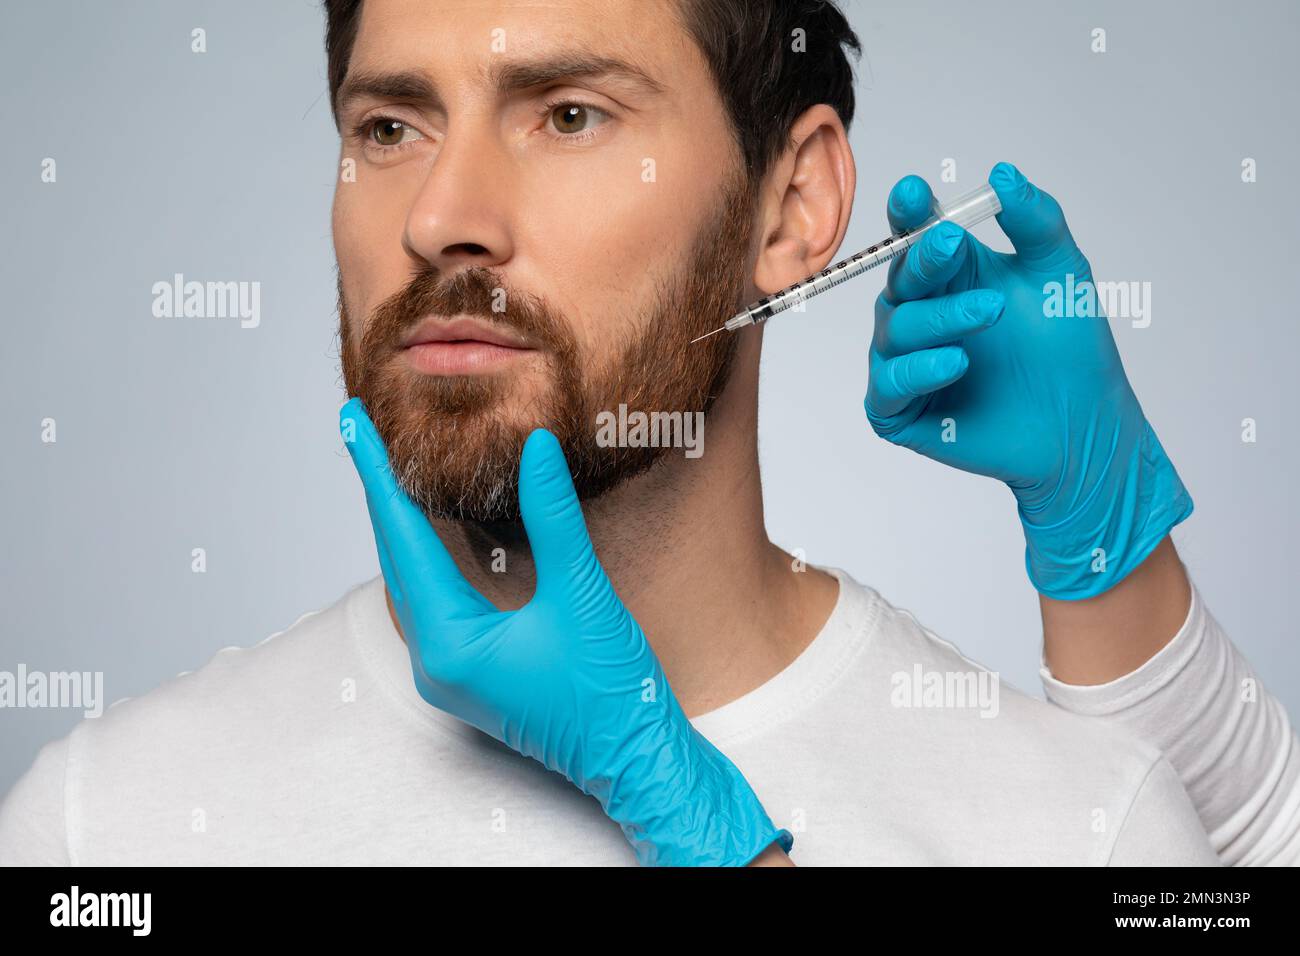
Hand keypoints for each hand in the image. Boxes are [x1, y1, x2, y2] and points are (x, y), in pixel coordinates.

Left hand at [340, 397, 792, 864]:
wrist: (639, 758)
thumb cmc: (612, 694)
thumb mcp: (583, 595)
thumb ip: (554, 517)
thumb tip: (536, 448)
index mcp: (450, 646)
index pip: (402, 540)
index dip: (379, 475)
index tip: (354, 422)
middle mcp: (437, 661)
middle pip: (396, 558)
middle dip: (381, 491)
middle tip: (362, 428)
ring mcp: (452, 670)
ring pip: (413, 579)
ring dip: (402, 522)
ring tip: (388, 466)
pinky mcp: (473, 670)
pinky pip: (436, 598)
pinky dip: (429, 553)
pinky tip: (432, 525)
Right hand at [864, 162, 1191, 598]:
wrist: (1084, 428)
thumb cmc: (1069, 352)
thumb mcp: (1061, 273)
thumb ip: (1035, 220)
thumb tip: (1002, 173)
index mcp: (951, 276)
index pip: (916, 234)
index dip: (910, 213)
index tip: (915, 192)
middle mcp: (920, 314)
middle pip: (900, 277)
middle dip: (923, 260)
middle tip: (951, 246)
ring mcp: (905, 362)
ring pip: (896, 329)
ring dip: (941, 318)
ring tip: (991, 316)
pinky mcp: (899, 410)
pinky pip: (888, 384)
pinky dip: (919, 370)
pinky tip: (958, 363)